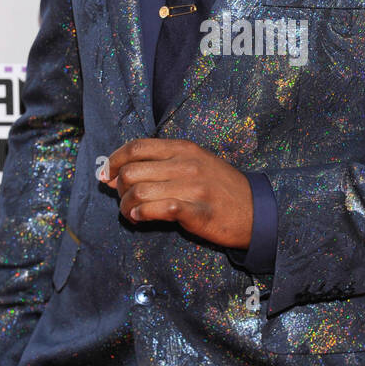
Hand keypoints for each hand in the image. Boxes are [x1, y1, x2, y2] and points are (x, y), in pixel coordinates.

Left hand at [100, 138, 253, 249]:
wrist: (256, 210)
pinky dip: (141, 215)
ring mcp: (192, 187)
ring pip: (139, 192)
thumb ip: (160, 164)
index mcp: (184, 148)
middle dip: (119, 188)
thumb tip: (114, 172)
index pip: (136, 147)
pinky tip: (141, 218)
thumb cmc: (221, 187)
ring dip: (127, 206)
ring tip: (132, 213)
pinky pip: (156, 209)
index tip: (107, 174)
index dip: (115, 160)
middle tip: (124, 199)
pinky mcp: (196, 211)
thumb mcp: (194, 163)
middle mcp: (186, 164)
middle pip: (132, 171)